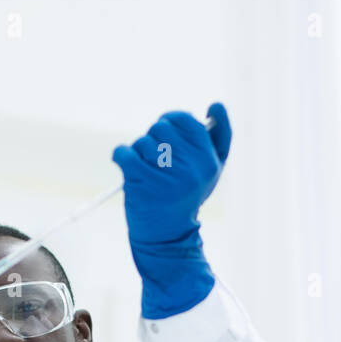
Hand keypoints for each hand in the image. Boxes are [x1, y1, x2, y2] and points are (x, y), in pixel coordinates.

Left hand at [112, 102, 231, 317]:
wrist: (167, 237)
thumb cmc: (188, 197)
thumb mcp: (211, 170)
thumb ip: (219, 137)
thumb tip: (216, 104)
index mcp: (208, 159)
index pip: (185, 119)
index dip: (171, 121)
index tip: (167, 134)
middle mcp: (190, 167)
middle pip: (161, 127)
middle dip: (154, 138)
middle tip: (156, 158)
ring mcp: (166, 175)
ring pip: (142, 141)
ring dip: (138, 151)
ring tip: (145, 170)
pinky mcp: (141, 182)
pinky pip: (124, 152)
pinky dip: (120, 155)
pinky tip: (125, 165)